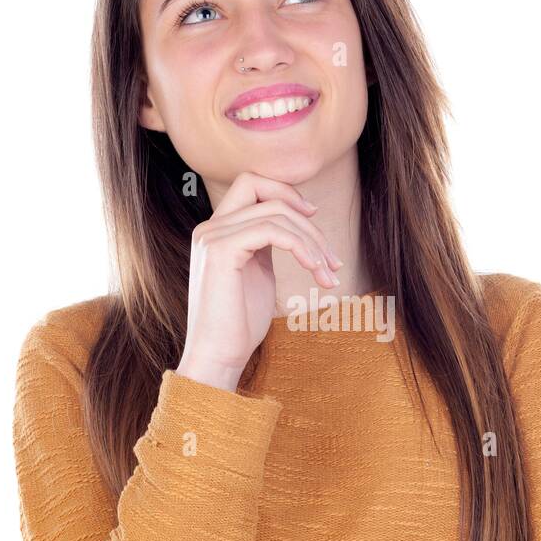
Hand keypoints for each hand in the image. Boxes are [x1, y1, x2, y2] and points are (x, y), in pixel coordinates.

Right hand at [175, 171, 342, 388]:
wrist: (219, 356)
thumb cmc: (240, 324)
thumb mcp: (259, 273)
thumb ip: (268, 245)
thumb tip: (295, 226)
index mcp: (217, 230)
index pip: (251, 184)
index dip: (286, 192)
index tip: (313, 218)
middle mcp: (210, 227)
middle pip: (265, 190)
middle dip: (305, 219)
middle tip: (330, 257)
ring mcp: (212, 236)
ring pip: (275, 212)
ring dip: (312, 241)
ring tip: (328, 273)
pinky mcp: (221, 251)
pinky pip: (272, 230)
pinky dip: (301, 246)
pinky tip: (314, 269)